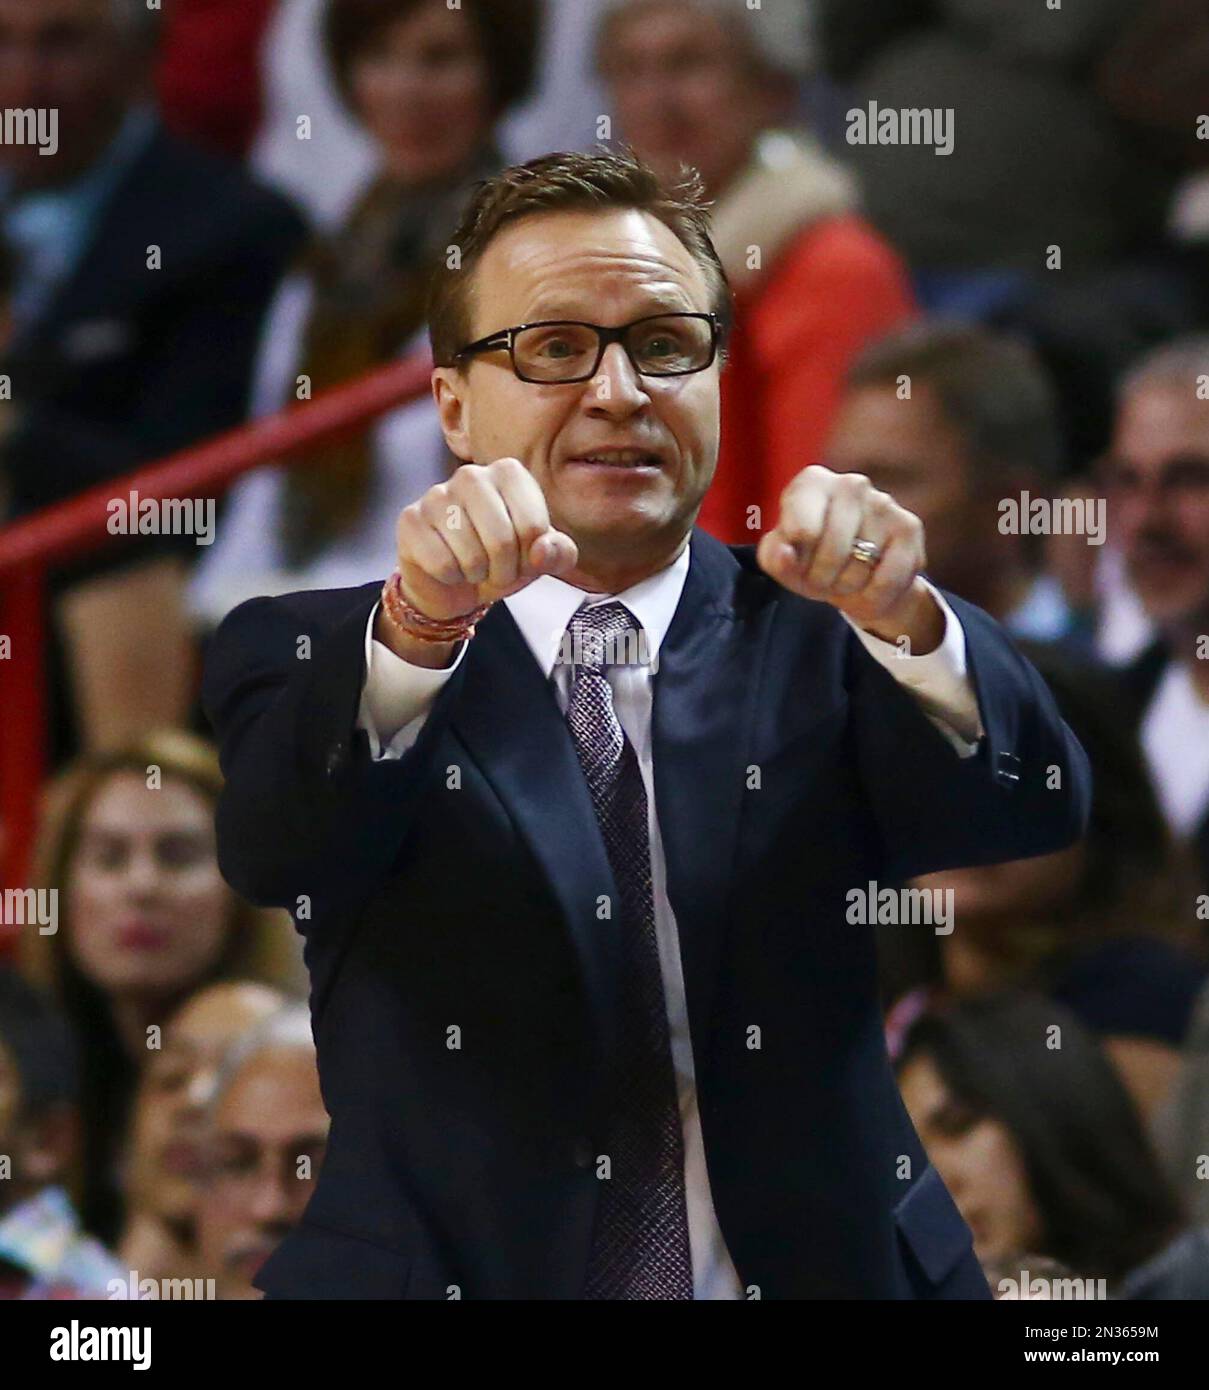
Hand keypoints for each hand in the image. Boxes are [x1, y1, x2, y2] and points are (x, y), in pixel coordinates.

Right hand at [377, 458, 577, 664]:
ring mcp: (436, 494)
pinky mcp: (411, 519)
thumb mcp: (539, 559)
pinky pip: (442, 563)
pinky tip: (448, 567)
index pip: (534, 527)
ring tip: (473, 567)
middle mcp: (471, 474)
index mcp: (509, 473)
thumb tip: (541, 551)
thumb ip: (559, 553)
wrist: (454, 583)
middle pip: (502, 540)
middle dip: (504, 570)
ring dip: (477, 575)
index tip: (521, 557)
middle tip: (496, 570)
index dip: (531, 557)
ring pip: (471, 555)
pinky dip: (451, 577)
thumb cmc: (501, 561)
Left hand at [756, 465, 942, 652]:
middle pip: (832, 551)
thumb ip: (775, 556)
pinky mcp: (909, 527)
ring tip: (844, 578)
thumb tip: (787, 554)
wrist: (857, 575)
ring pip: (860, 566)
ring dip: (848, 587)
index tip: (798, 557)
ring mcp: (883, 503)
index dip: (797, 558)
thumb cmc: (809, 559)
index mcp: (812, 483)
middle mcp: (851, 485)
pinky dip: (874, 596)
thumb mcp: (781, 560)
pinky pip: (889, 579)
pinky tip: (869, 586)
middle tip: (821, 578)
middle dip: (822, 578)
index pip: (802, 528)